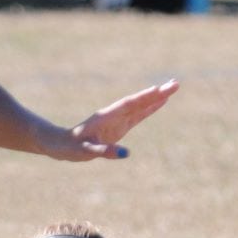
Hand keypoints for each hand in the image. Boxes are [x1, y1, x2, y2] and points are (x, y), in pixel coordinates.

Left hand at [49, 78, 178, 160]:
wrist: (61, 145)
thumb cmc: (71, 148)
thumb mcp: (85, 152)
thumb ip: (103, 151)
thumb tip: (125, 154)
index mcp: (107, 117)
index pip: (129, 105)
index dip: (144, 98)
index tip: (160, 90)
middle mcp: (115, 115)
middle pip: (139, 102)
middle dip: (157, 94)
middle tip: (176, 83)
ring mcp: (118, 120)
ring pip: (141, 106)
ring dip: (156, 98)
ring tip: (172, 88)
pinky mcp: (120, 127)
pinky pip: (138, 115)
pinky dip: (150, 109)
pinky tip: (160, 102)